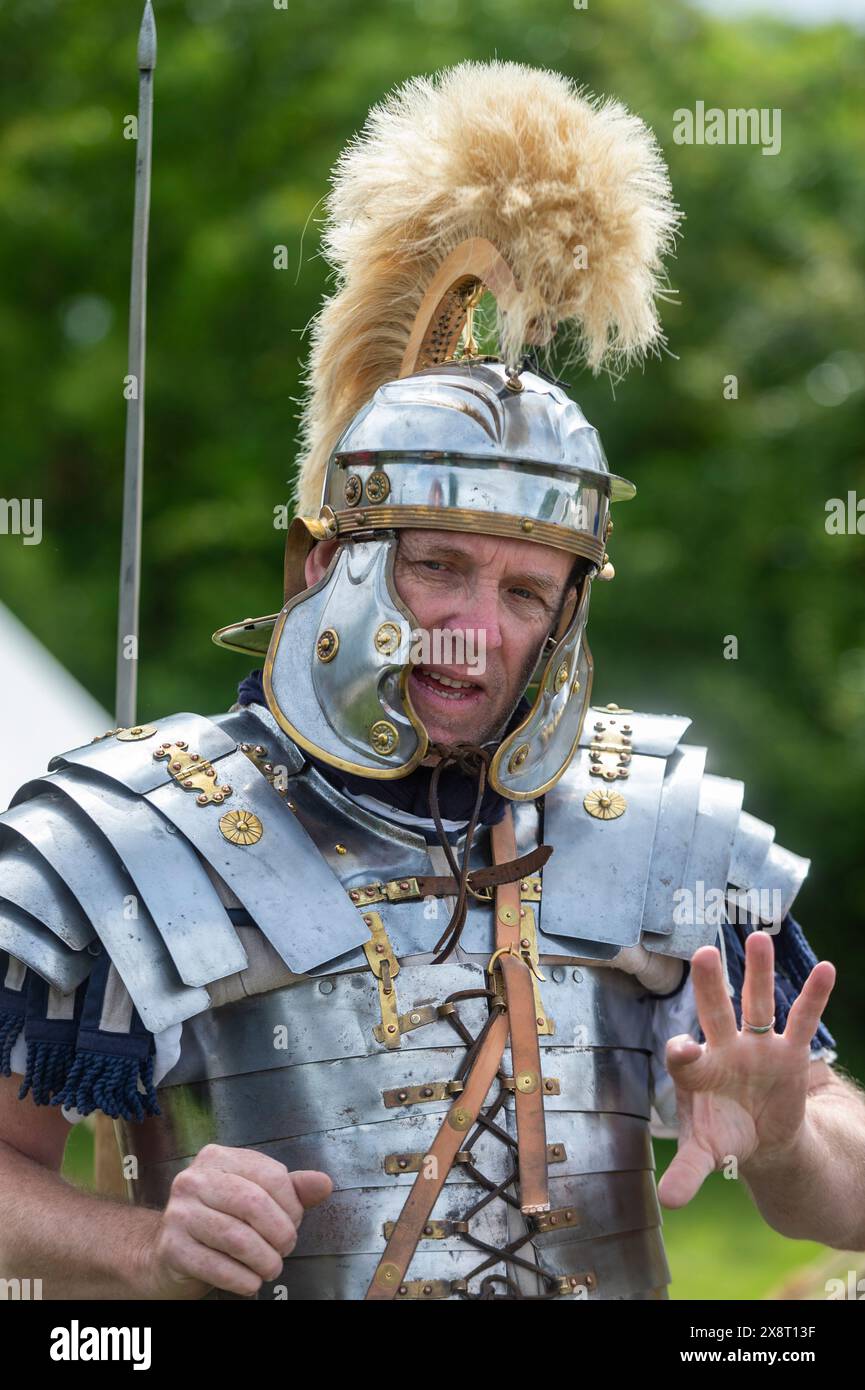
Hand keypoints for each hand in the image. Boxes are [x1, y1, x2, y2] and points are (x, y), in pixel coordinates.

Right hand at [142, 1143, 332, 1297]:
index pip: (269, 1175)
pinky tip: (251, 1282)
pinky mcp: (172, 1248)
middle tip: (286, 1249)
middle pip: (253, 1204)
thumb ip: (290, 1189)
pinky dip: (243, 1280)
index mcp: (217, 1158)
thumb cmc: (219, 1219)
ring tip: (271, 1268)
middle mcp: (194, 1180)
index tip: (294, 1222)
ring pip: (237, 1238)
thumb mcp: (254, 1195)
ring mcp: (179, 1213)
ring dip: (264, 1260)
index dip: (292, 1204)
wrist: (168, 1251)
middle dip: (280, 1233)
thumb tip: (323, 1184)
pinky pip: (217, 1267)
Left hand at [656, 930, 834, 1208]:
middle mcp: (725, 1049)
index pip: (686, 1058)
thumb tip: (666, 1203)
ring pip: (757, 1002)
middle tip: (703, 952)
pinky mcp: (789, 1053)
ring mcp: (758, 1046)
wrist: (757, 1137)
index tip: (683, 1048)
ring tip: (758, 937)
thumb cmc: (722, 1136)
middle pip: (716, 1012)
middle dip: (711, 985)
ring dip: (758, 972)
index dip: (683, 1052)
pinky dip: (814, 996)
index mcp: (698, 1073)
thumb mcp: (705, 1155)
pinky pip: (802, 1020)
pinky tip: (827, 968)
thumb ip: (685, 1173)